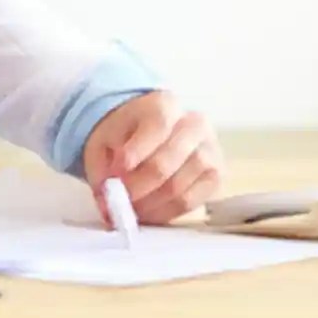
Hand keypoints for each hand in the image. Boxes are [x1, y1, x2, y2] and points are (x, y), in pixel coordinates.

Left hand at [83, 91, 224, 224]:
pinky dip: (163, 213)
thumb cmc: (124, 135)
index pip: (157, 127)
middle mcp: (195, 125)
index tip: (114, 174)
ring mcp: (210, 151)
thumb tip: (107, 204)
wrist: (147, 133)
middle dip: (135, 188)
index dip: (134, 153)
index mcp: (166, 105)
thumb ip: (103, 168)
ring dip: (147, 205)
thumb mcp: (104, 140)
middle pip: (164, 165)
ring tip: (127, 207)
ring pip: (177, 189)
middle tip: (114, 201)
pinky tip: (146, 212)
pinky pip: (189, 203)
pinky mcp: (215, 176)